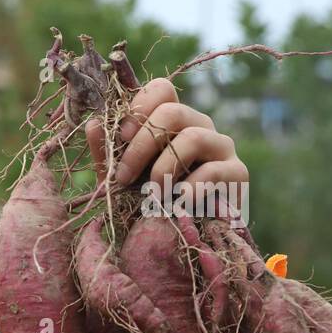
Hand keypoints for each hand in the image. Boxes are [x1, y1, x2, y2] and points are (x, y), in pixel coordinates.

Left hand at [85, 78, 248, 219]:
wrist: (175, 242)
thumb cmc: (146, 204)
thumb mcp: (119, 179)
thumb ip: (107, 153)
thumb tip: (94, 123)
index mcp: (171, 122)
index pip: (161, 90)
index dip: (138, 107)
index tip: (121, 137)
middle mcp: (199, 126)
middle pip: (172, 112)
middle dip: (141, 146)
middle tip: (124, 176)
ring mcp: (221, 147)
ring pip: (194, 137)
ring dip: (163, 169)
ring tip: (152, 196)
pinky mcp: (237, 173)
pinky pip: (213, 170)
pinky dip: (188, 189)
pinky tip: (176, 203)